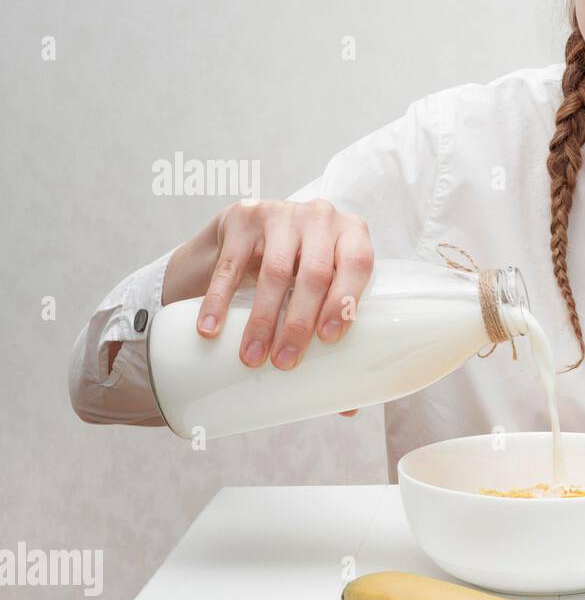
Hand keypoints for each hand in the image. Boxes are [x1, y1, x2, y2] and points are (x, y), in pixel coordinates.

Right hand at [190, 199, 373, 370]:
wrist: (257, 228)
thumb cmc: (305, 262)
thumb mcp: (331, 275)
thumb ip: (338, 308)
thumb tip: (342, 386)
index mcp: (352, 231)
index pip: (357, 265)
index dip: (343, 302)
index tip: (327, 340)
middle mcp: (321, 216)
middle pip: (314, 274)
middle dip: (298, 324)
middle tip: (285, 361)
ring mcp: (281, 213)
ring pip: (274, 272)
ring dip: (262, 320)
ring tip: (252, 356)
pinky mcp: (243, 218)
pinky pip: (230, 266)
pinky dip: (218, 301)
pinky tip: (211, 329)